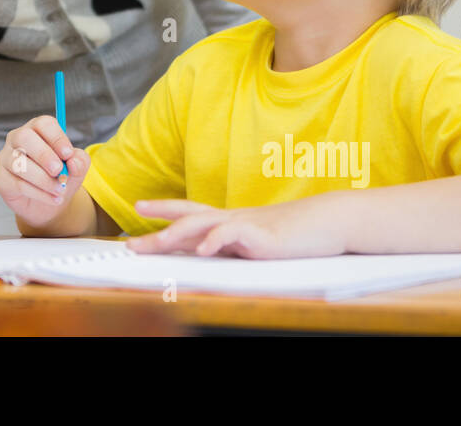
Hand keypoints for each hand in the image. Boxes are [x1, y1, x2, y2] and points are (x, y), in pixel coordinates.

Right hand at [0, 116, 89, 227]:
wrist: (48, 204)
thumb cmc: (61, 177)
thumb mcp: (76, 169)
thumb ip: (79, 162)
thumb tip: (72, 161)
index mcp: (38, 129)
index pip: (43, 124)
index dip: (56, 137)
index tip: (68, 154)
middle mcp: (18, 139)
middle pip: (24, 137)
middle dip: (43, 154)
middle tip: (59, 171)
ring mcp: (6, 158)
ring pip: (19, 164)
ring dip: (43, 179)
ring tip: (60, 189)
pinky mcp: (2, 178)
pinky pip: (17, 184)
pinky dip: (39, 193)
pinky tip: (53, 198)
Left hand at [126, 193, 348, 258]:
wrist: (329, 221)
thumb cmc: (297, 231)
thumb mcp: (259, 239)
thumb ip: (236, 244)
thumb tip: (211, 253)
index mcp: (231, 219)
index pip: (190, 210)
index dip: (163, 208)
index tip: (138, 208)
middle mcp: (232, 218)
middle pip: (187, 219)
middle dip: (157, 229)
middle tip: (131, 243)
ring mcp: (246, 224)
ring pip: (202, 225)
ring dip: (176, 235)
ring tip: (155, 245)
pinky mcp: (262, 236)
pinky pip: (233, 236)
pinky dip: (215, 242)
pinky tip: (202, 251)